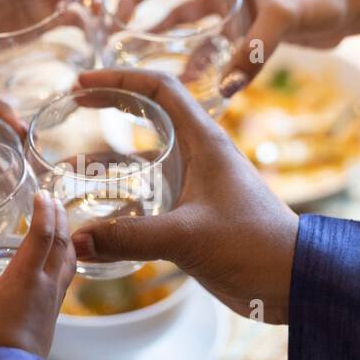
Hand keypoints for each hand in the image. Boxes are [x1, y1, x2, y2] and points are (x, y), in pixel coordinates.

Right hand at [0, 192, 75, 355]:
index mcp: (26, 276)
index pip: (42, 235)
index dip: (44, 211)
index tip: (42, 194)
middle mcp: (46, 282)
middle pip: (61, 239)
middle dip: (58, 215)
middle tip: (52, 196)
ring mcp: (55, 294)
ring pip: (69, 255)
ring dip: (67, 232)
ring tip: (61, 217)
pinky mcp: (56, 306)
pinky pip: (69, 271)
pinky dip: (68, 254)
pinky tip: (63, 253)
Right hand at [69, 69, 298, 323]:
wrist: (290, 279)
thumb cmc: (253, 245)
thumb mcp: (186, 236)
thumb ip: (128, 238)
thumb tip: (75, 242)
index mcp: (204, 141)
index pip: (160, 88)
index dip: (119, 79)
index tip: (82, 84)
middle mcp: (199, 155)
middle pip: (149, 115)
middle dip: (110, 107)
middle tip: (73, 108)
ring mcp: (196, 184)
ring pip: (145, 159)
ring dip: (109, 159)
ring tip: (69, 167)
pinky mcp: (193, 213)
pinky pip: (149, 195)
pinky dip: (120, 197)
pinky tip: (96, 212)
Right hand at [121, 0, 356, 95]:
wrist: (358, 4)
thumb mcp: (285, 18)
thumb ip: (254, 51)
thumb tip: (224, 89)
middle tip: (116, 21)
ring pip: (183, 4)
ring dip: (159, 21)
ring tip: (134, 44)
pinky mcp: (246, 17)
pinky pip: (209, 32)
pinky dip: (193, 49)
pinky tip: (184, 74)